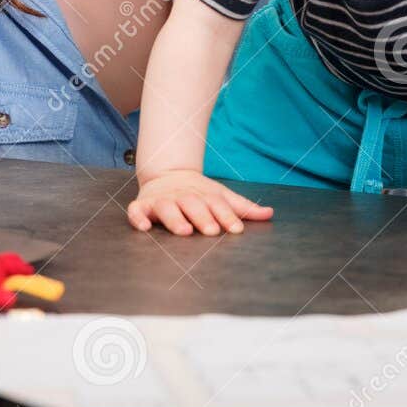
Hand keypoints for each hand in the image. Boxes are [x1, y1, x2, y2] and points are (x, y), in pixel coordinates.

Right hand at [127, 169, 273, 235]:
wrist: (167, 174)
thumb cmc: (198, 193)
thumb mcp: (220, 196)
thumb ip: (242, 208)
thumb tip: (270, 214)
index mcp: (203, 195)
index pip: (217, 204)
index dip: (227, 216)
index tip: (237, 229)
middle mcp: (182, 196)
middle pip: (192, 205)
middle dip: (202, 217)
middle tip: (212, 231)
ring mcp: (161, 200)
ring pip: (166, 207)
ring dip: (175, 218)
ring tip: (185, 231)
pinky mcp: (142, 206)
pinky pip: (136, 211)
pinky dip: (138, 218)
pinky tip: (145, 228)